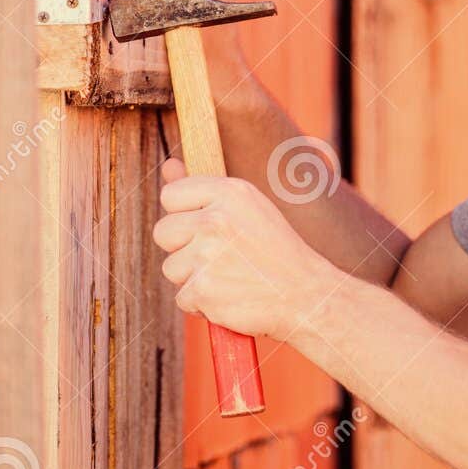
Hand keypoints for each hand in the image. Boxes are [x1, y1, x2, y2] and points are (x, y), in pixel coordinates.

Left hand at [153, 157, 337, 341]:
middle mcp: (216, 219)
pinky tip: (229, 295)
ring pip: (171, 268)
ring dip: (193, 278)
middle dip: (182, 248)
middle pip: (163, 232)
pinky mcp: (203, 288)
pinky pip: (182, 296)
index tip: (204, 226)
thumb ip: (203, 189)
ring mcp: (208, 254)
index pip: (170, 195)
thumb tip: (169, 165)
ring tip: (228, 276)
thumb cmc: (275, 250)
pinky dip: (202, 303)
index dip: (183, 214)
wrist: (305, 295)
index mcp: (230, 192)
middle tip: (218, 255)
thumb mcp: (248, 208)